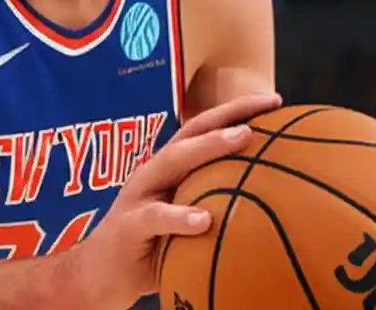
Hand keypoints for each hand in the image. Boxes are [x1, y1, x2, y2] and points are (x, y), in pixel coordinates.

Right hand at [67, 92, 283, 307]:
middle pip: (191, 133)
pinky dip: (180, 217)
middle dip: (228, 115)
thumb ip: (213, 204)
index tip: (275, 101)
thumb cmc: (151, 245)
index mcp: (169, 168)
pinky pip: (156, 218)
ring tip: (242, 138)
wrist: (100, 274)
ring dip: (208, 147)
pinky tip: (204, 221)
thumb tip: (269, 202)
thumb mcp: (184, 219)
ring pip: (174, 161)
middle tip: (265, 108)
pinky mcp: (129, 224)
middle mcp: (154, 172)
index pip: (204, 129)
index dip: (237, 111)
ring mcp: (139, 195)